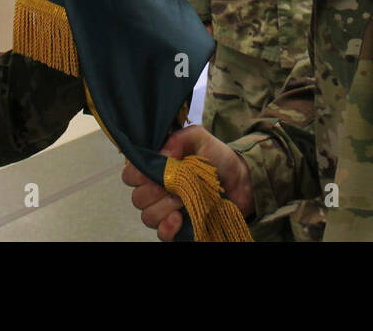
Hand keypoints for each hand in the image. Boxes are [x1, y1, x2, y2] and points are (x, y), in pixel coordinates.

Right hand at [121, 125, 253, 240]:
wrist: (241, 181)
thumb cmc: (218, 158)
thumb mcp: (200, 139)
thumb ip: (180, 138)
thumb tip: (163, 153)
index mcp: (156, 169)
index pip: (130, 175)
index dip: (137, 174)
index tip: (156, 170)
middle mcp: (156, 192)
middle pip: (137, 198)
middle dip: (155, 191)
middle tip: (176, 184)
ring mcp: (166, 212)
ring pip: (148, 216)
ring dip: (166, 207)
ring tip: (184, 199)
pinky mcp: (178, 229)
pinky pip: (162, 234)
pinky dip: (168, 227)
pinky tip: (179, 218)